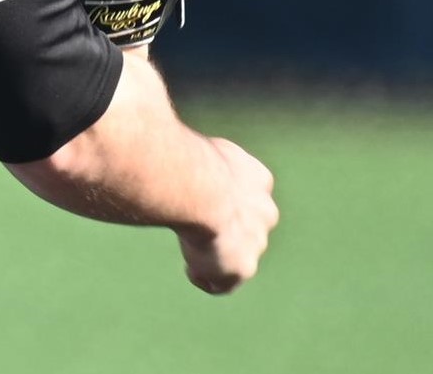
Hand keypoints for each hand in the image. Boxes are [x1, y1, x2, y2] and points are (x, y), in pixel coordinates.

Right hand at [174, 137, 278, 293]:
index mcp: (257, 179)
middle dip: (228, 234)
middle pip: (250, 229)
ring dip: (215, 258)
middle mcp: (265, 212)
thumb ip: (191, 159)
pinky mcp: (242, 267)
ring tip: (192, 254)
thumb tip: (167, 153)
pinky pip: (223, 282)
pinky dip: (205, 277)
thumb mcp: (193, 149)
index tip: (201, 204)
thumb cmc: (188, 163)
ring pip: (237, 257)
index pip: (248, 193)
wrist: (199, 189)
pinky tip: (190, 268)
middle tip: (198, 233)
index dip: (226, 201)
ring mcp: (256, 241)